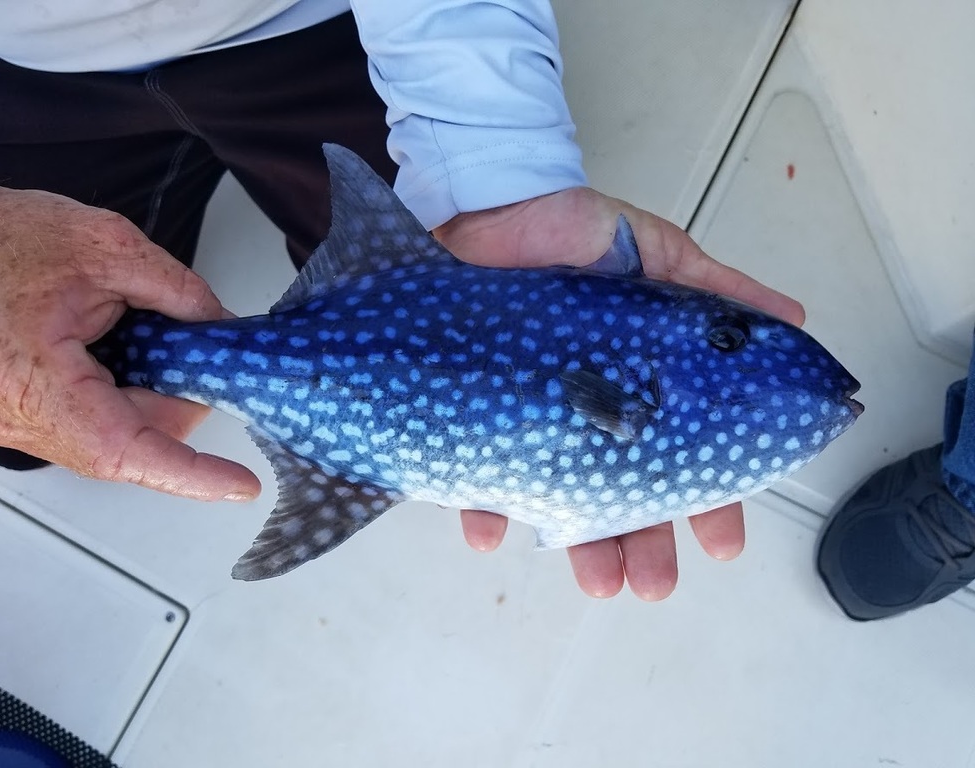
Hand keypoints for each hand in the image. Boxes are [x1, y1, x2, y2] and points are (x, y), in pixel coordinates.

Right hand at [0, 178, 259, 500]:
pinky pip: (91, 424)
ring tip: (157, 343)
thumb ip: (177, 290)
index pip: (126, 450)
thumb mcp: (107, 247)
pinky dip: (124, 395)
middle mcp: (20, 417)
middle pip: (129, 444)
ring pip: (114, 438)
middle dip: (178, 406)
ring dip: (151, 398)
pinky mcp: (21, 413)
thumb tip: (220, 324)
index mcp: (34, 380)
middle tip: (206, 360)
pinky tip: (130, 350)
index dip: (191, 474)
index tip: (238, 485)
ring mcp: (17, 421)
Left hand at [433, 187, 804, 599]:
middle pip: (621, 492)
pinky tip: (488, 534)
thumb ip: (717, 293)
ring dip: (577, 545)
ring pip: (557, 497)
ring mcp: (530, 413)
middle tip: (650, 585)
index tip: (723, 543)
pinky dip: (481, 506)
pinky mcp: (472, 408)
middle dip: (642, 544)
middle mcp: (587, 407)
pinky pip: (473, 468)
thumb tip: (794, 321)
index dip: (709, 499)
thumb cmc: (573, 231)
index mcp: (637, 382)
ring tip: (598, 581)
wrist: (490, 201)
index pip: (682, 452)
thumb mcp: (657, 257)